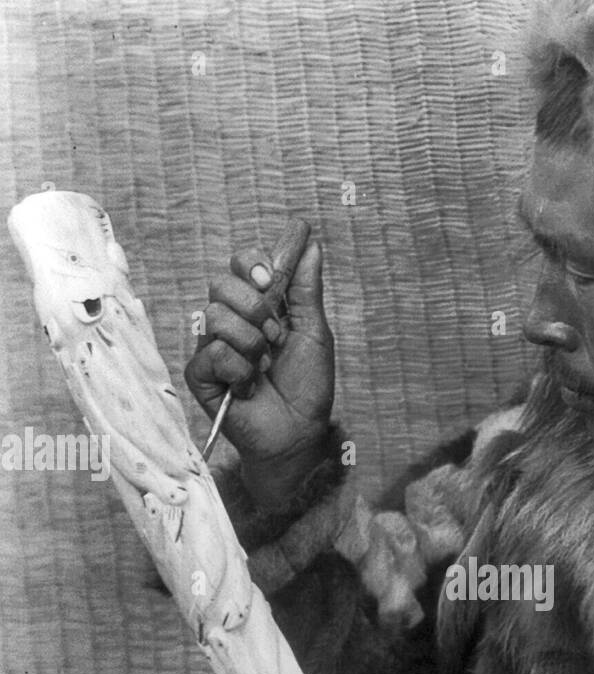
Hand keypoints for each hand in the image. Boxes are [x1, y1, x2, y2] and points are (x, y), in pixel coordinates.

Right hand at [184, 230, 335, 506]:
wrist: (299, 431)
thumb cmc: (308, 385)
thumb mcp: (314, 331)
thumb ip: (306, 288)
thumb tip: (310, 241)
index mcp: (257, 305)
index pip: (241, 264)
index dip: (253, 265)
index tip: (271, 280)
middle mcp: (230, 321)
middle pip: (221, 284)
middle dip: (256, 308)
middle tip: (275, 337)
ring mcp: (211, 347)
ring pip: (216, 317)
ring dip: (251, 344)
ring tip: (264, 366)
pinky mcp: (200, 375)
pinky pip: (212, 353)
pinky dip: (239, 370)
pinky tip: (248, 387)